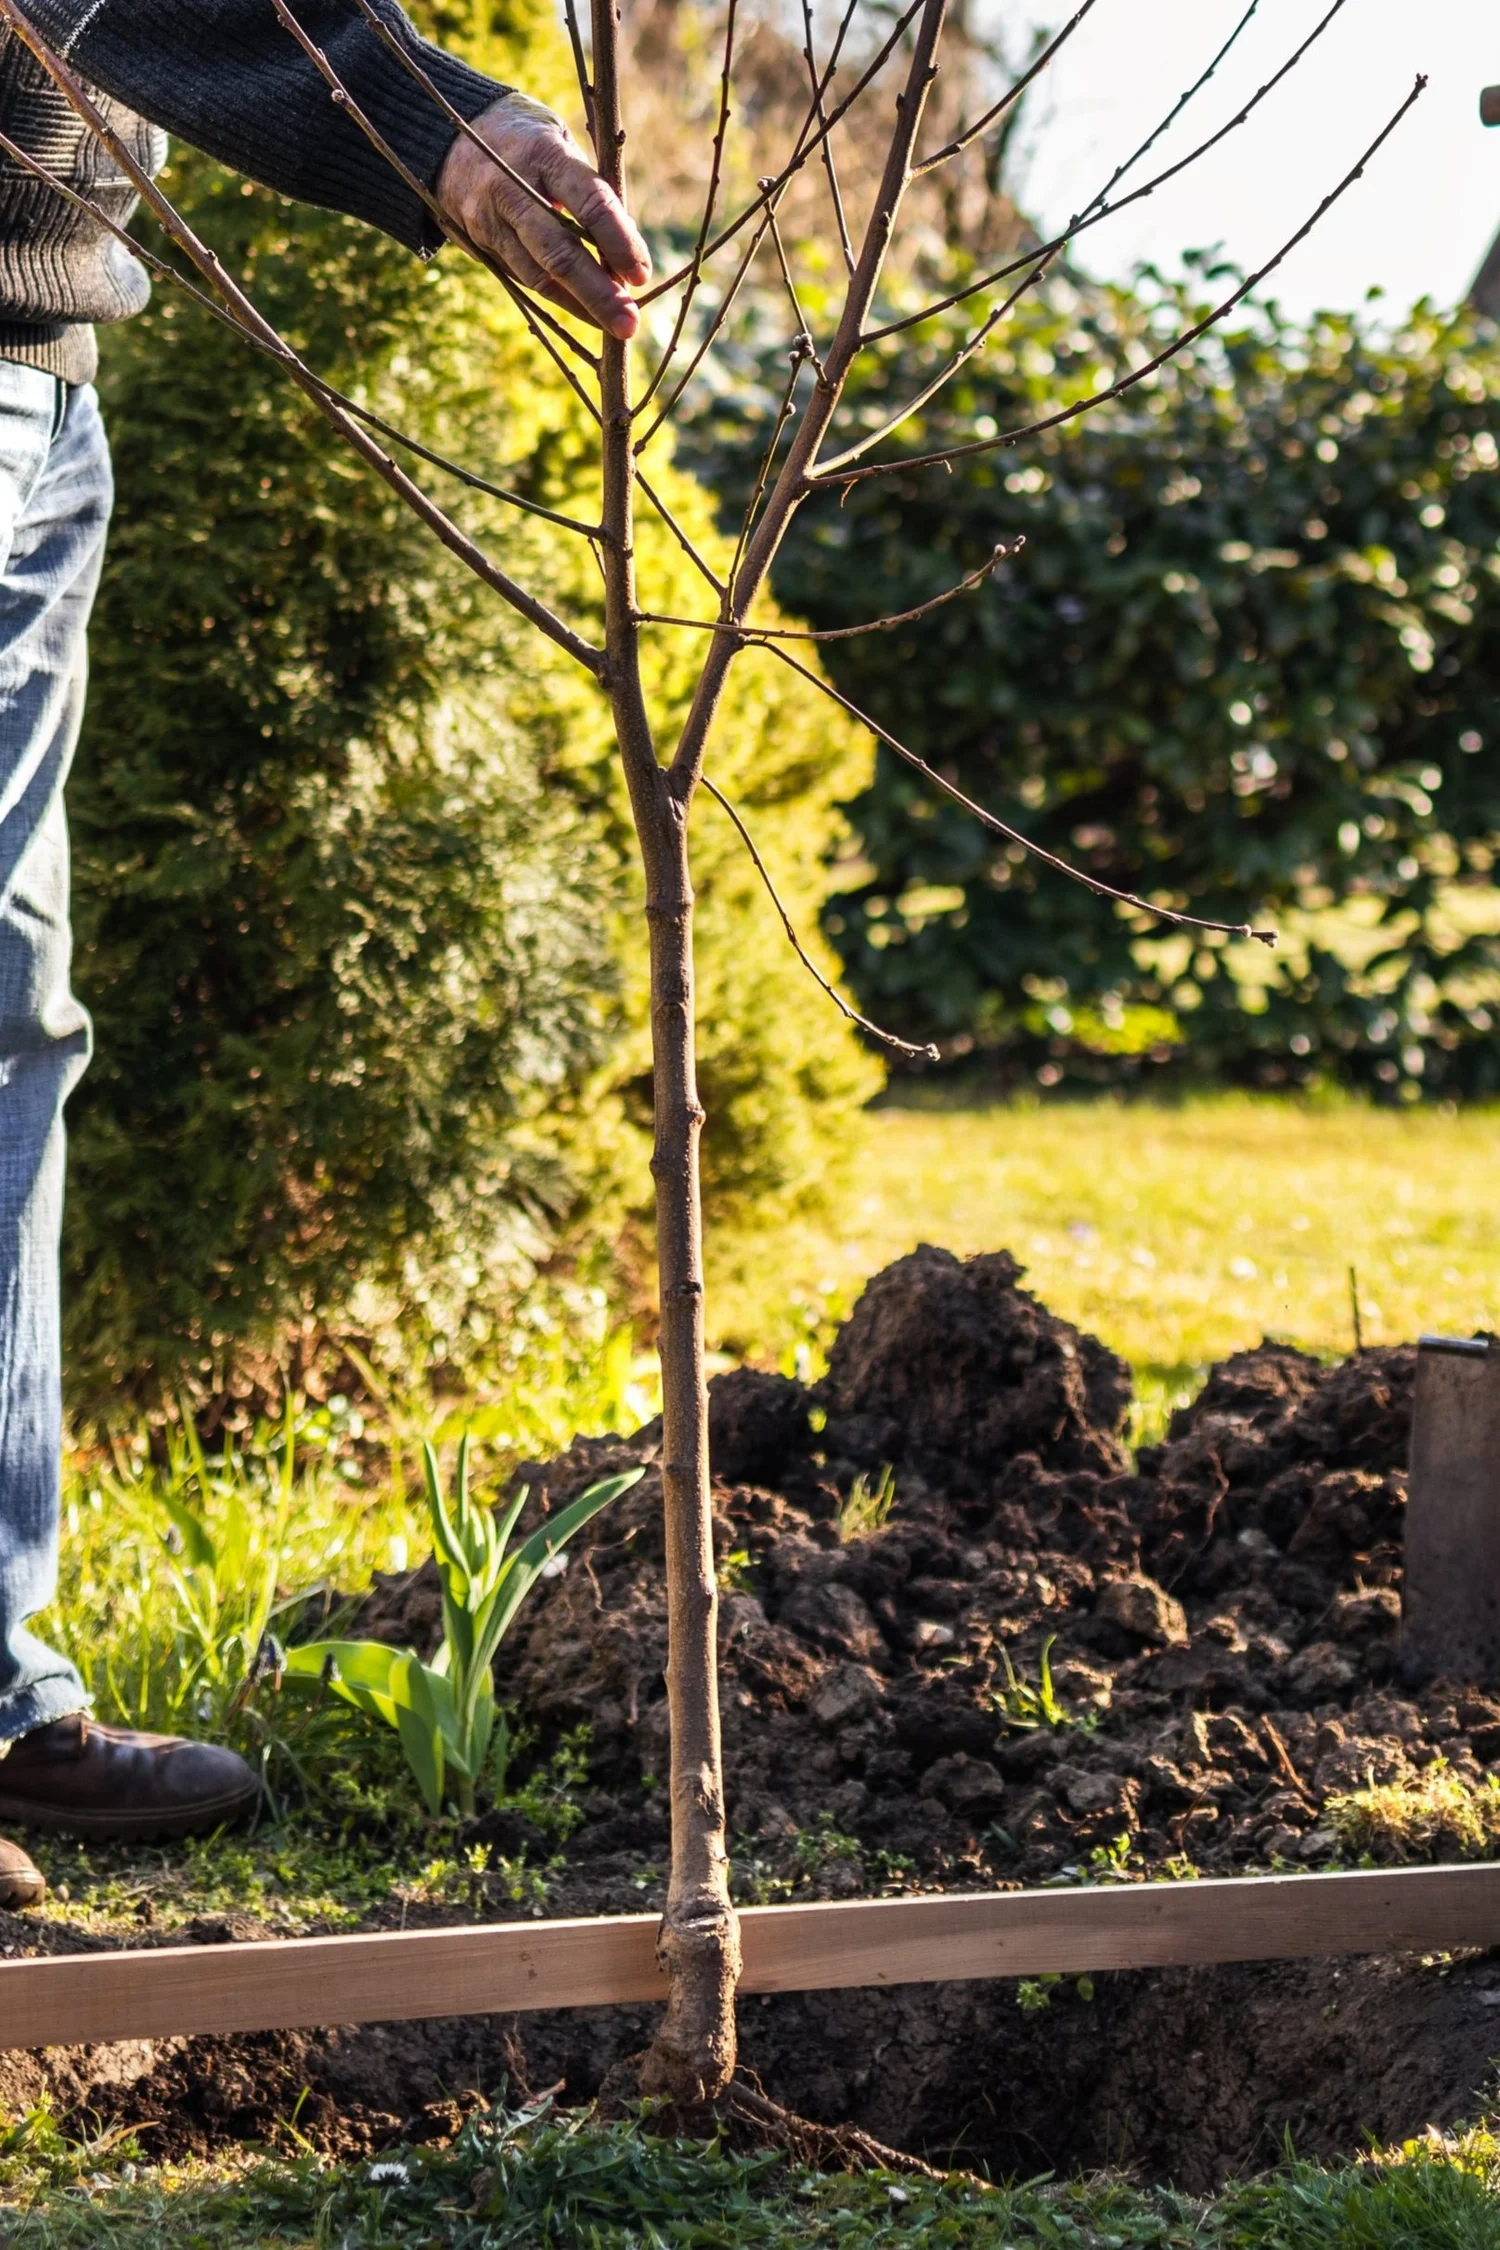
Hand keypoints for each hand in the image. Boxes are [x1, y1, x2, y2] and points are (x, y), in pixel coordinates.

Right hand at [436, 92, 650, 338]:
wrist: (451, 139)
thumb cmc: (529, 142)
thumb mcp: (561, 145)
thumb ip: (592, 192)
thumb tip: (628, 254)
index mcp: (544, 154)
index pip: (589, 203)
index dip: (619, 243)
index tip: (642, 275)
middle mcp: (511, 187)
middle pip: (560, 252)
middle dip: (598, 293)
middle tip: (629, 322)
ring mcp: (490, 219)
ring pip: (539, 275)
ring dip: (581, 305)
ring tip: (614, 325)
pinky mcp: (480, 243)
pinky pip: (525, 279)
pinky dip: (559, 299)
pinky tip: (585, 312)